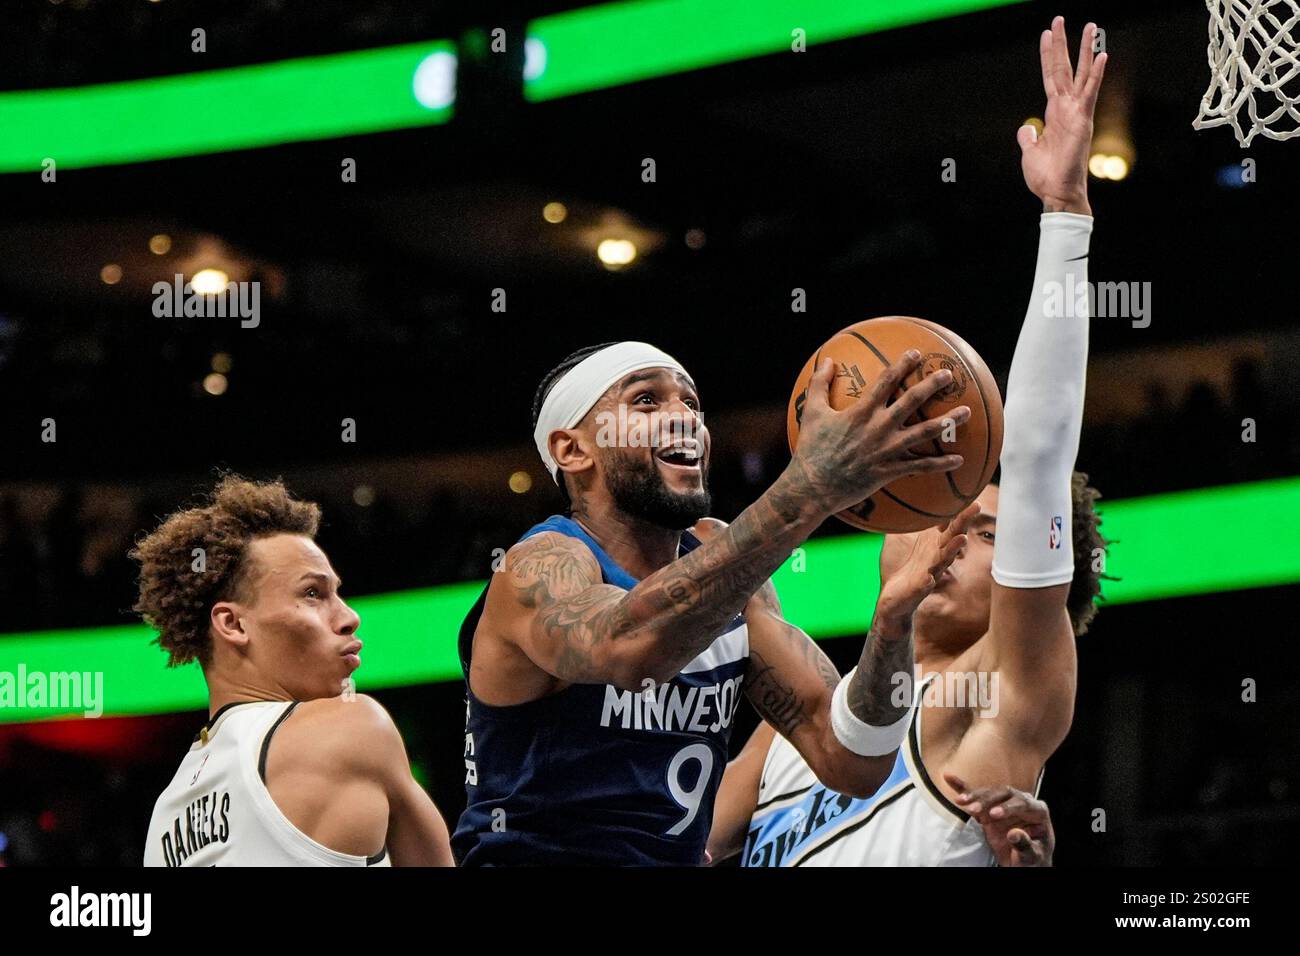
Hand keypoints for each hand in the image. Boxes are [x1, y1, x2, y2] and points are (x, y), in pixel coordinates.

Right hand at [791, 352, 967, 516]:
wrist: (814, 486)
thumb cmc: (811, 450)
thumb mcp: (812, 413)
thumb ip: (819, 384)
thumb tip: (828, 360)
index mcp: (861, 412)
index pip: (886, 382)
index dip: (902, 365)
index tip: (916, 354)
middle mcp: (879, 428)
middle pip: (912, 401)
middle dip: (932, 385)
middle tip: (950, 375)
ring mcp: (887, 450)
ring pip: (925, 432)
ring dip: (948, 421)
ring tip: (967, 412)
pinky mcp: (890, 470)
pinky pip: (921, 466)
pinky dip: (941, 463)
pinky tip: (959, 459)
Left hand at [875, 501, 979, 623]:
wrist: (896, 602)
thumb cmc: (908, 571)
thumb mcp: (915, 544)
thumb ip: (921, 526)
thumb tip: (919, 501)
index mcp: (936, 546)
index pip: (951, 525)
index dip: (960, 510)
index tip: (971, 492)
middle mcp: (936, 558)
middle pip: (952, 537)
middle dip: (964, 522)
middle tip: (977, 506)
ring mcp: (929, 574)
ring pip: (942, 560)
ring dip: (952, 549)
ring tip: (961, 539)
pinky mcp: (917, 590)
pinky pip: (923, 585)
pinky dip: (926, 581)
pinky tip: (929, 578)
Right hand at [945, 773, 1055, 866]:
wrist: (1024, 863)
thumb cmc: (1034, 859)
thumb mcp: (1033, 856)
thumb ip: (1025, 845)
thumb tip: (1014, 834)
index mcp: (1038, 811)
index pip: (1023, 803)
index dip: (1008, 807)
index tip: (993, 815)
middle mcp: (1021, 802)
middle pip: (1004, 794)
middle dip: (987, 800)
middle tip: (974, 809)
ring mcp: (1004, 804)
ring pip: (988, 794)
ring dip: (974, 796)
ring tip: (960, 801)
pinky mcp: (989, 809)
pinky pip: (976, 795)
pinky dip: (962, 787)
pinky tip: (948, 777)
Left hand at [1018, 17, 1107, 214]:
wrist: (1056, 192)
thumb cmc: (1046, 175)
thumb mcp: (1030, 151)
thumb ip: (1028, 136)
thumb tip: (1027, 128)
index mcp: (1054, 113)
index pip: (1050, 77)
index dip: (1048, 56)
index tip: (1046, 34)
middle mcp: (1067, 108)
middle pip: (1063, 68)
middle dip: (1061, 44)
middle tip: (1060, 19)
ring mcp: (1076, 112)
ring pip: (1081, 73)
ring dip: (1085, 49)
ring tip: (1090, 25)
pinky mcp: (1083, 120)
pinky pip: (1091, 92)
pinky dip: (1096, 74)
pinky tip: (1102, 54)